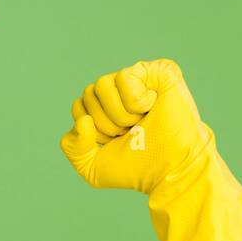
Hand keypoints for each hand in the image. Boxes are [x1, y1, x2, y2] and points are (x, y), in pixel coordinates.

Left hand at [59, 59, 210, 193]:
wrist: (169, 170)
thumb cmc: (136, 168)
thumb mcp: (92, 167)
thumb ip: (72, 147)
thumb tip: (83, 120)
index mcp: (104, 107)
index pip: (78, 107)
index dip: (93, 130)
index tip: (114, 142)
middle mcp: (120, 89)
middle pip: (87, 93)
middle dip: (105, 124)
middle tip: (131, 132)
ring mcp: (139, 78)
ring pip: (101, 84)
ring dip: (119, 114)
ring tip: (141, 121)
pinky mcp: (158, 70)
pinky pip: (125, 77)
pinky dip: (135, 101)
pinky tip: (153, 107)